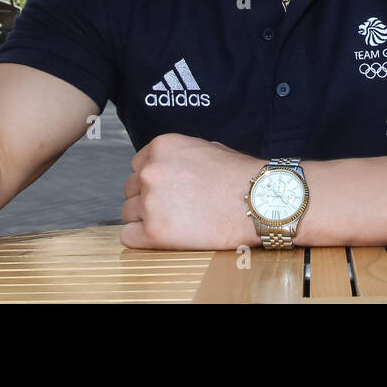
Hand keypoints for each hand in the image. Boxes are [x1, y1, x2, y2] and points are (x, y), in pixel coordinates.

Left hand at [120, 134, 262, 249]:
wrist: (258, 201)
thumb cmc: (239, 176)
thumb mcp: (206, 148)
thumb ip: (178, 156)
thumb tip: (168, 167)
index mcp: (161, 147)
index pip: (137, 166)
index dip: (153, 180)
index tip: (167, 189)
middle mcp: (150, 171)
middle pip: (130, 190)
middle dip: (147, 198)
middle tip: (173, 207)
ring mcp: (150, 202)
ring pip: (128, 213)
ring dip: (145, 218)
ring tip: (175, 222)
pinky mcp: (154, 232)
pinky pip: (129, 236)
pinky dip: (142, 239)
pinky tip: (165, 235)